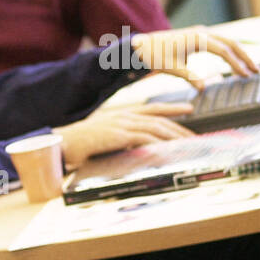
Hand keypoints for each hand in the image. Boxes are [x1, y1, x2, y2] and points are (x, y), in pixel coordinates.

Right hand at [55, 103, 194, 165]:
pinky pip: (146, 139)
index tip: (189, 108)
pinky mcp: (119, 135)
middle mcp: (126, 116)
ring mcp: (123, 124)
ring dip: (175, 137)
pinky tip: (170, 151)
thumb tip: (136, 146)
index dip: (172, 108)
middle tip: (195, 137)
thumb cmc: (82, 143)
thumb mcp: (106, 136)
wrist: (63, 142)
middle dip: (180, 128)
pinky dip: (159, 145)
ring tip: (189, 146)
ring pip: (156, 128)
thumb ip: (122, 138)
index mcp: (123, 114)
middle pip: (160, 120)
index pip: (153, 108)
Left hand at [129, 26, 258, 90]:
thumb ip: (189, 77)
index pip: (224, 50)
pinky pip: (218, 43)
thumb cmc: (154, 56)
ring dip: (238, 54)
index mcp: (198, 38)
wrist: (141, 47)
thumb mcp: (171, 68)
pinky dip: (228, 52)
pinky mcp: (197, 38)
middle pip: (230, 43)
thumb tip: (204, 88)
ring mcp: (200, 33)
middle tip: (256, 71)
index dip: (237, 64)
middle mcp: (201, 32)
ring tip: (249, 68)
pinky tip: (233, 62)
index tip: (246, 76)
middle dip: (245, 57)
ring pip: (226, 42)